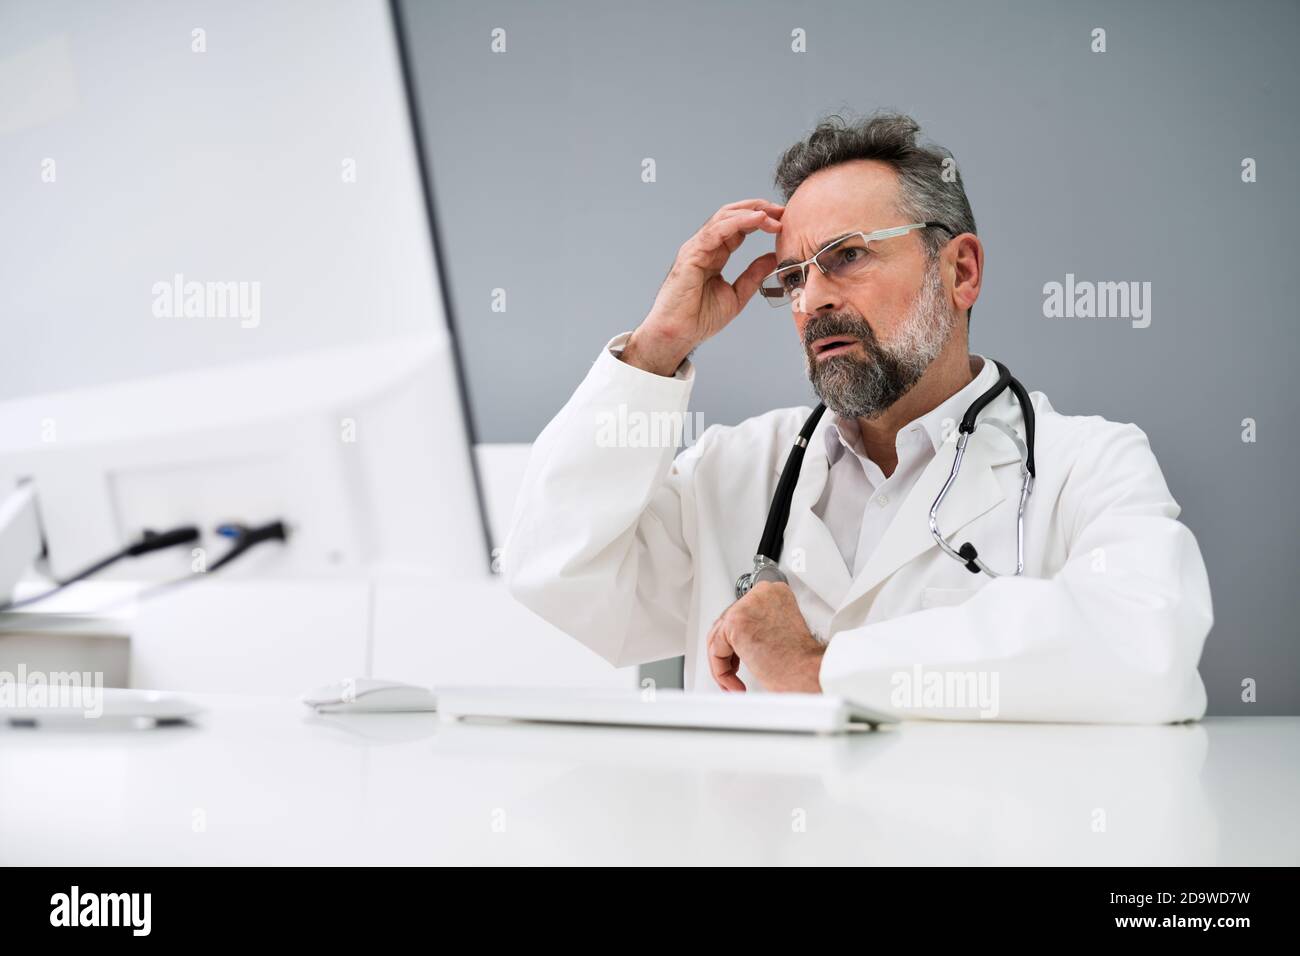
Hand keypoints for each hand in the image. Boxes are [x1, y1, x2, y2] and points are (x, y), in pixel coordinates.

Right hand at [620, 199, 783, 375]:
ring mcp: (697, 248)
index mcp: (715, 255)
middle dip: (758, 208)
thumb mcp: (737, 294)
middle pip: (732, 215)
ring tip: (772, 214)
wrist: (678, 334)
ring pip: (724, 217)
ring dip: (751, 212)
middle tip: (782, 211)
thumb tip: (772, 258)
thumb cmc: (698, 319)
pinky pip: (716, 231)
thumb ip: (753, 275)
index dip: (761, 220)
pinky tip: (757, 219)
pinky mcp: (691, 254)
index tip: (782, 221)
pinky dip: (738, 222)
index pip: (738, 227)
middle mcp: (705, 247)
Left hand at [706, 581, 825, 692]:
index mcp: (775, 592)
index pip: (744, 611)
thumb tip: (742, 635)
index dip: (738, 639)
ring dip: (723, 664)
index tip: (741, 656)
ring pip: (719, 636)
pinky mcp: (736, 622)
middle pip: (728, 622)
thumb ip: (761, 624)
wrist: (808, 672)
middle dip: (728, 651)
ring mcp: (748, 605)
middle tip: (734, 671)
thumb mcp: (780, 631)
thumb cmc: (801, 661)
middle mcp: (761, 593)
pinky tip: (734, 682)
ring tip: (735, 681)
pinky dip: (721, 670)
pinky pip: (716, 649)